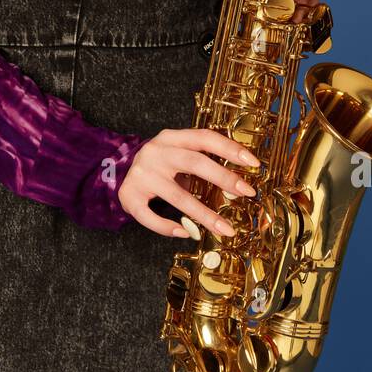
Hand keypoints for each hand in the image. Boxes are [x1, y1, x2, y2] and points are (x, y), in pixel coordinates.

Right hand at [117, 128, 260, 237]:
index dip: (230, 149)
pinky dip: (168, 227)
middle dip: (224, 178)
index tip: (254, 163)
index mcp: (171, 138)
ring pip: (178, 196)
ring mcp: (141, 174)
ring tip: (226, 229)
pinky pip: (151, 217)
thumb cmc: (160, 165)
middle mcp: (155, 152)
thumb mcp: (177, 154)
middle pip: (195, 162)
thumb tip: (238, 185)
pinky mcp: (129, 196)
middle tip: (247, 192)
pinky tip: (186, 233)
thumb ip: (201, 162)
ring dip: (205, 215)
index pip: (204, 138)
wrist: (118, 171)